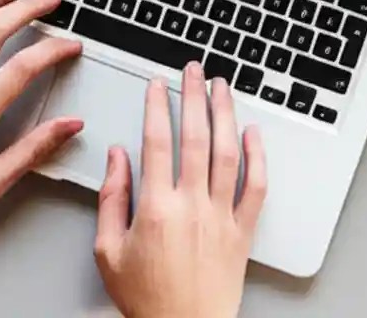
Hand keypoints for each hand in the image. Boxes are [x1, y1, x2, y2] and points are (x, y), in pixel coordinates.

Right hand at [95, 63, 266, 317]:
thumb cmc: (147, 298)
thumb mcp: (108, 251)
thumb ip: (112, 198)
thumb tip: (117, 157)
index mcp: (156, 208)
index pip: (157, 142)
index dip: (158, 107)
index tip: (158, 85)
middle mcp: (192, 206)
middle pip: (196, 137)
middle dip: (194, 96)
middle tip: (194, 71)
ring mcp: (222, 216)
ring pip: (228, 153)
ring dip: (226, 114)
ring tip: (222, 88)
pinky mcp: (243, 230)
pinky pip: (256, 186)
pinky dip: (258, 156)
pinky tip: (254, 133)